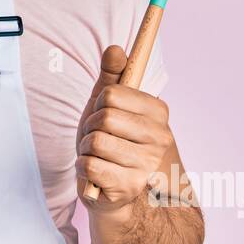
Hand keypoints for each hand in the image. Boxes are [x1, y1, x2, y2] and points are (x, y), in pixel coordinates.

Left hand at [75, 44, 174, 212]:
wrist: (121, 195)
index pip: (111, 93)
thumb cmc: (114, 144)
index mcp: (158, 112)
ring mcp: (147, 164)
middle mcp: (160, 138)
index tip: (107, 115)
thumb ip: (112, 76)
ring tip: (98, 156)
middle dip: (91, 128)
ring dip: (86, 149)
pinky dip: (83, 168)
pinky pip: (89, 165)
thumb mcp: (111, 107)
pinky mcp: (129, 187)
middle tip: (99, 139)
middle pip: (103, 117)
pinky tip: (95, 173)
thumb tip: (114, 48)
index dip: (99, 104)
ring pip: (95, 142)